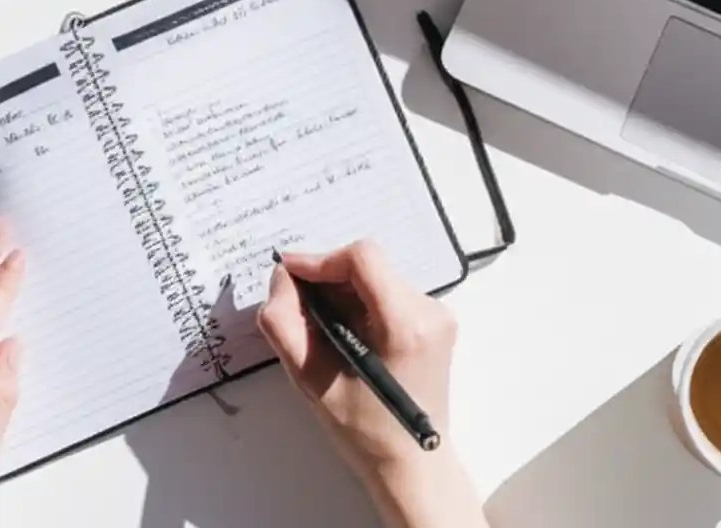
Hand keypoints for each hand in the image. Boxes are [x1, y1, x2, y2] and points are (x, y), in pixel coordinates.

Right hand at [259, 241, 487, 527]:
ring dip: (342, 293)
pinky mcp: (435, 322)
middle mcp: (430, 310)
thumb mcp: (311, 380)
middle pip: (369, 267)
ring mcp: (438, 315)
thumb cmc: (363, 431)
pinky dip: (360, 304)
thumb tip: (282, 278)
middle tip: (299, 311)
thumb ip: (285, 323)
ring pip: (377, 278)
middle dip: (327, 280)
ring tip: (322, 330)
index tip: (289, 276)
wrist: (412, 462)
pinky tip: (347, 335)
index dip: (319, 260)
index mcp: (406, 324)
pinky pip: (389, 294)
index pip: (363, 258)